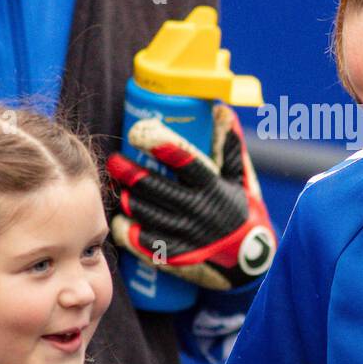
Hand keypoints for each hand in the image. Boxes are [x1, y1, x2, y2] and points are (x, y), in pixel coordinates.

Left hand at [107, 103, 276, 290]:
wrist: (248, 253)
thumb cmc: (238, 206)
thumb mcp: (238, 177)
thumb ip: (228, 146)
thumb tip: (221, 109)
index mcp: (213, 187)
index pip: (188, 164)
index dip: (165, 149)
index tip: (143, 135)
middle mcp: (200, 210)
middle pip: (161, 189)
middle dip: (134, 175)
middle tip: (115, 162)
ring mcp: (189, 233)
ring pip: (152, 215)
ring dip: (132, 201)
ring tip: (118, 189)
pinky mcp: (180, 254)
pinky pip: (151, 243)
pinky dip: (134, 232)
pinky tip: (122, 221)